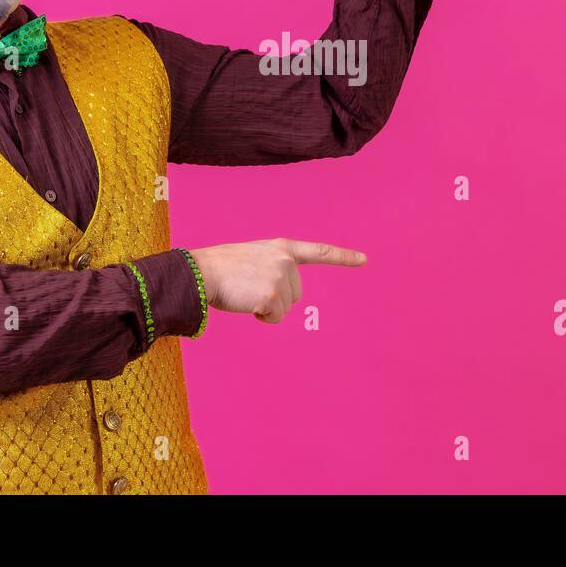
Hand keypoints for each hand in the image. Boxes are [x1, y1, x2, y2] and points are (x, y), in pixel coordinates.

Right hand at [187, 238, 366, 323]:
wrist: (201, 272)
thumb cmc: (222, 269)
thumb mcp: (253, 259)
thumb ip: (273, 268)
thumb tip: (280, 298)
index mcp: (281, 248)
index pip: (318, 251)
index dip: (342, 257)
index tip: (364, 259)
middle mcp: (286, 260)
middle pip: (296, 294)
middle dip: (275, 297)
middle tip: (249, 287)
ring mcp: (281, 277)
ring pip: (286, 308)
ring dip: (266, 307)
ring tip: (244, 292)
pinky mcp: (273, 295)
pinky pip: (274, 318)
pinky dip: (261, 317)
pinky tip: (245, 303)